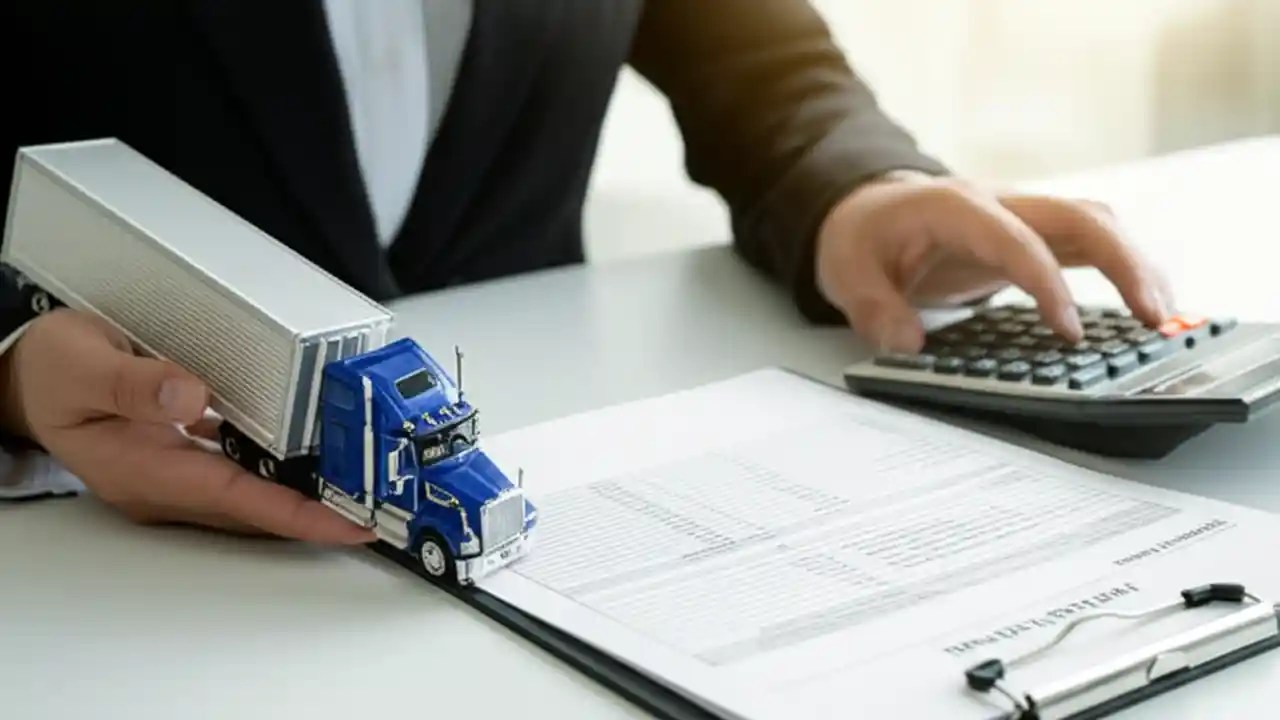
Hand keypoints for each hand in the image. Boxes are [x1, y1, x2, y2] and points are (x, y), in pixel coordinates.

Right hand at [0, 309, 373, 543]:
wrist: (24, 376)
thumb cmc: (48, 372)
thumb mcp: (82, 367)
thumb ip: (135, 384)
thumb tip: (190, 397)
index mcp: (142, 471)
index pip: (237, 498)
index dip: (297, 514)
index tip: (347, 525)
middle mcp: (165, 482)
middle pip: (255, 505)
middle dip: (316, 511)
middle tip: (376, 506)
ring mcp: (175, 472)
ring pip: (252, 490)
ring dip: (303, 488)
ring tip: (361, 482)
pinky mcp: (182, 455)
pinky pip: (240, 466)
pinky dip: (279, 460)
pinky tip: (312, 447)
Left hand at [815, 171, 1172, 351]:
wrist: (865, 211)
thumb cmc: (861, 238)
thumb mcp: (845, 274)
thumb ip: (873, 309)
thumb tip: (907, 343)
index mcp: (954, 207)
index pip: (1015, 239)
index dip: (1046, 283)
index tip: (1068, 332)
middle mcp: (998, 203)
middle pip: (1078, 216)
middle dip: (1122, 263)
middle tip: (1150, 317)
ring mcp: (1020, 215)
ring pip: (1095, 224)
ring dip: (1135, 264)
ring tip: (1161, 317)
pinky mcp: (1032, 234)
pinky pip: (1089, 242)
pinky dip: (1123, 268)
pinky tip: (1145, 303)